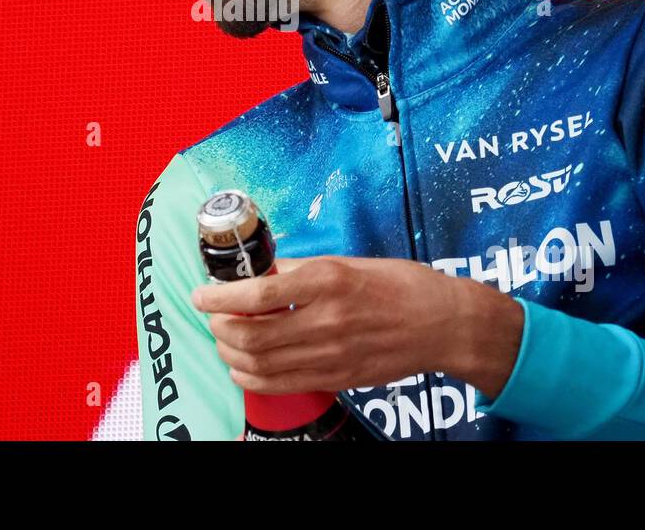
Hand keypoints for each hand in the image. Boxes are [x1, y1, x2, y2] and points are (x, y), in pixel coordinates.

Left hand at [189, 254, 523, 396]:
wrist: (443, 323)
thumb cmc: (400, 285)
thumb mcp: (347, 262)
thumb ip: (300, 270)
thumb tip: (260, 272)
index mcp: (328, 280)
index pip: (258, 293)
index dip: (219, 297)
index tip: (201, 294)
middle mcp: (326, 319)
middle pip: (250, 334)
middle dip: (218, 326)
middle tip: (211, 316)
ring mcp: (332, 354)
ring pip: (259, 363)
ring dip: (230, 353)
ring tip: (223, 339)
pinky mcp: (337, 377)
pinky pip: (281, 384)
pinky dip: (251, 377)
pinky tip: (242, 366)